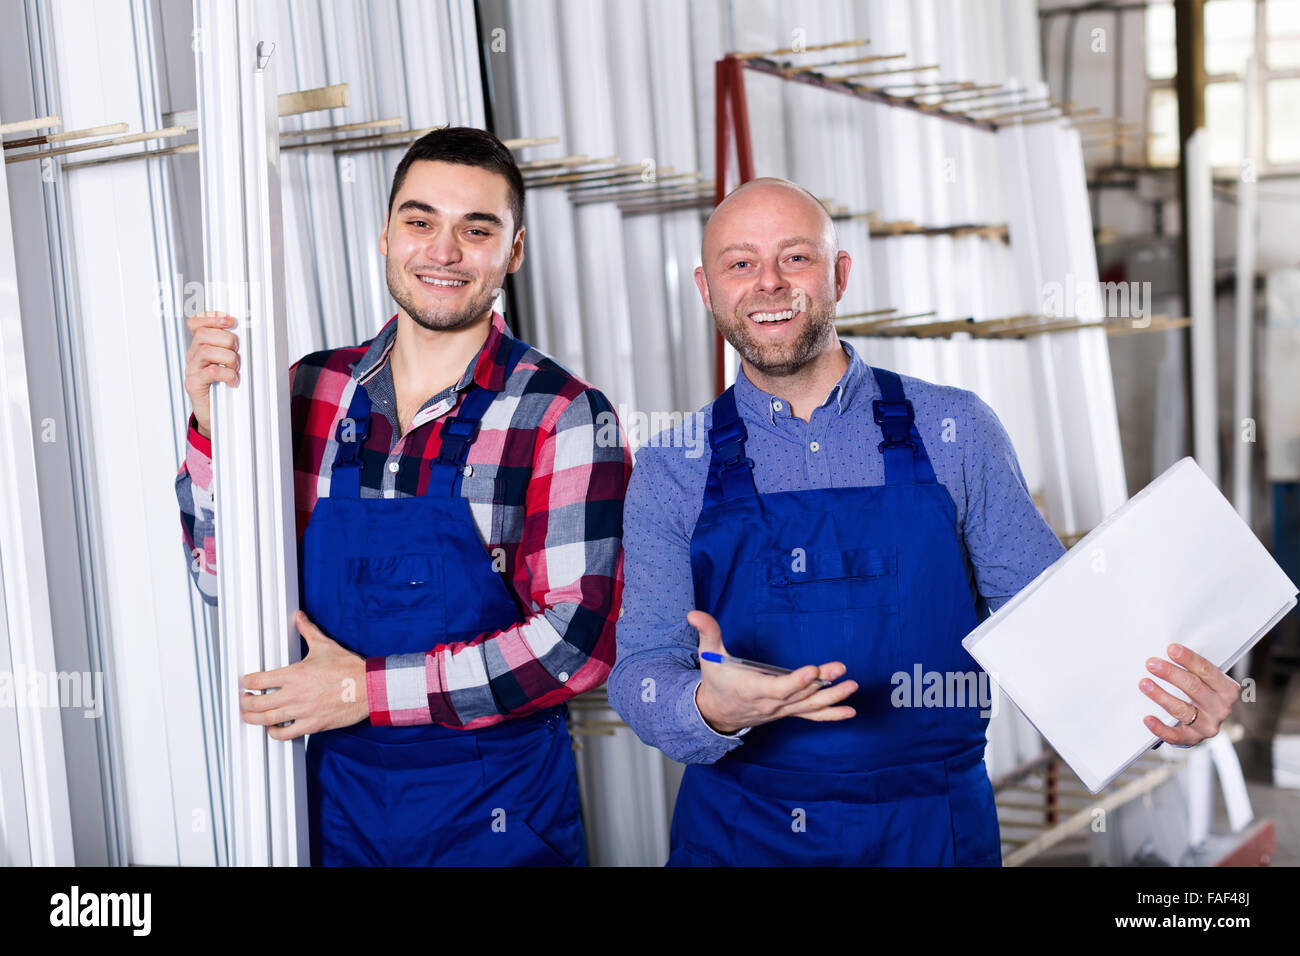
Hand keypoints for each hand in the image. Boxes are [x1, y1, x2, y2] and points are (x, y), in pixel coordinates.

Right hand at [184, 310, 239, 439]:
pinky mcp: (194, 384)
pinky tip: (233, 381)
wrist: (217, 416)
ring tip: (235, 369)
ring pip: (206, 351)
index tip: (229, 320)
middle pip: (203, 334)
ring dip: (228, 358)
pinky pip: (211, 371)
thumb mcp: (231, 363)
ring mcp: (191, 370)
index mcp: (200, 347)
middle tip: (236, 352)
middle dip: (226, 339)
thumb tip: (247, 334)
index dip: (210, 318)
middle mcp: (193, 357)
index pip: (195, 324)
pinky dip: (227, 374)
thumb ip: (233, 348)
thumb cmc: (226, 388)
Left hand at [240, 610, 368, 739]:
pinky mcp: (311, 725)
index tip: (246, 683)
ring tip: (249, 716)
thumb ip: (308, 631)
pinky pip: (285, 734)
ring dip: (253, 719)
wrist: (368, 688)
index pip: (257, 680)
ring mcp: (301, 711)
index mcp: (294, 674)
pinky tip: (273, 729)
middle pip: (256, 703)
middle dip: (245, 702)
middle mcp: (294, 694)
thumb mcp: (325, 645)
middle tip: (244, 700)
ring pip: (266, 720)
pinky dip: (274, 733)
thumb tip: (299, 617)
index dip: (247, 682)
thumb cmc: (349, 669)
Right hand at [689, 609, 857, 734]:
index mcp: (752, 689)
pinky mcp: (788, 712)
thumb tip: (694, 613)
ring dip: (832, 697)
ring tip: (852, 686)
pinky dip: (830, 715)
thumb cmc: (716, 680)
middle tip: (840, 669)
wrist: (716, 712)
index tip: (813, 670)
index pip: (778, 688)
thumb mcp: (709, 656)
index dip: (796, 681)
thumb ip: (707, 633)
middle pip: (800, 694)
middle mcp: (770, 703)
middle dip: (822, 682)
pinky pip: (811, 716)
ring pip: (809, 706)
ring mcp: (781, 710)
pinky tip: (850, 712)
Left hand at [1140, 643, 1241, 745]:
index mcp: (1227, 690)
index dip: (1188, 659)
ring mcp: (1208, 726)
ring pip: (1182, 709)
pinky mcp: (1193, 739)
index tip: (1170, 649)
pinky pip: (1175, 735)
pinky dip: (1160, 728)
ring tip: (1144, 684)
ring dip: (1161, 696)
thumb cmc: (1201, 693)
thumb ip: (1194, 668)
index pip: (1207, 671)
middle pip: (1194, 688)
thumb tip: (1169, 649)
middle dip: (1171, 674)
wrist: (1205, 721)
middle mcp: (1221, 709)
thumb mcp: (1206, 680)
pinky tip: (1147, 718)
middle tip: (1151, 664)